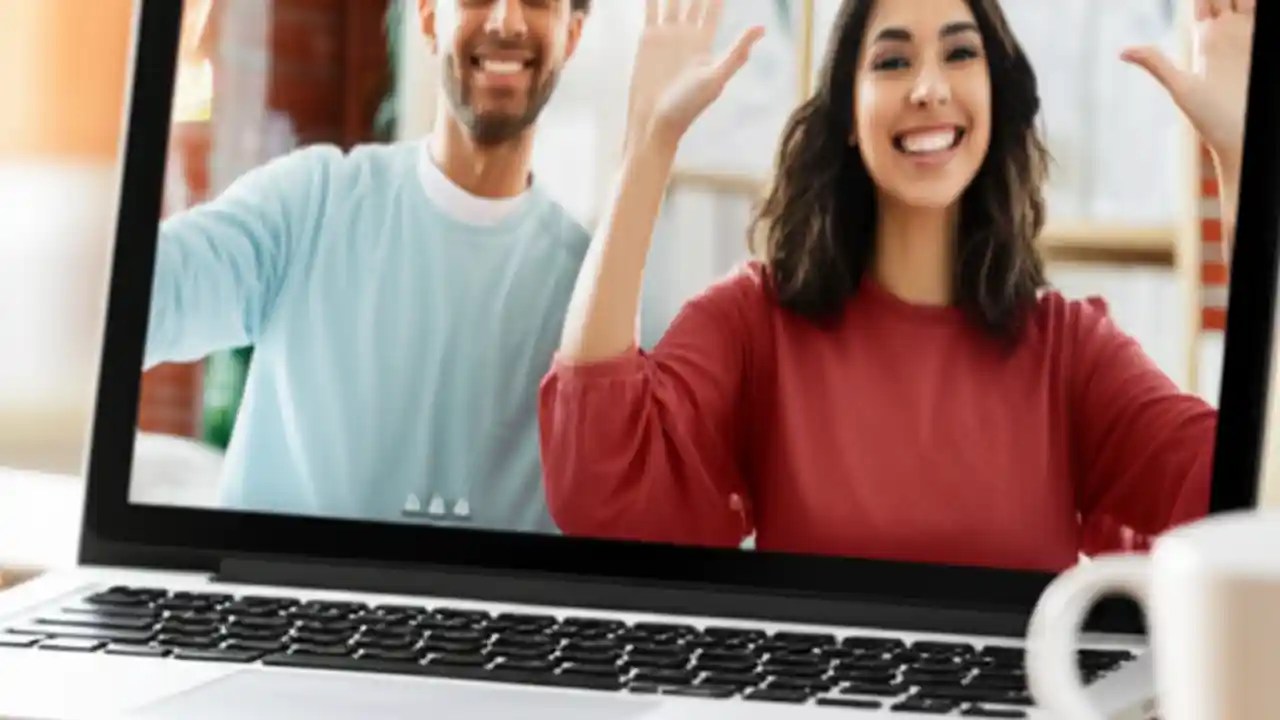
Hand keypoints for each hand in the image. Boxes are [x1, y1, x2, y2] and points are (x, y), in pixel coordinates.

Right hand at [625, 0, 764, 150]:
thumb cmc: (688, 107)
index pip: (713, 4)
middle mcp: (687, 34)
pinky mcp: (648, 39)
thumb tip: (762, 28)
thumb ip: (736, 52)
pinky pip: (652, 8)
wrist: (655, 122)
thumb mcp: (715, 79)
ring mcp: (667, 35)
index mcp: (705, 41)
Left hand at [1121, 0, 1254, 172]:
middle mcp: (1231, 35)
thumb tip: (1121, 51)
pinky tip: (1250, 1)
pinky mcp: (1265, 46)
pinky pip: (1263, 15)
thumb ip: (1156, 64)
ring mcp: (1251, 38)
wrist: (1243, 137)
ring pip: (1247, 1)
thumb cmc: (1211, 118)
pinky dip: (1257, 4)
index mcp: (1207, 40)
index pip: (1205, 1)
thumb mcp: (1181, 87)